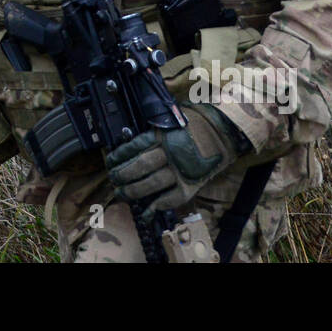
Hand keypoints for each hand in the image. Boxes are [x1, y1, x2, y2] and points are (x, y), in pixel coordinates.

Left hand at [105, 104, 240, 216]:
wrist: (221, 133)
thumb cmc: (193, 125)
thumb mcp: (170, 121)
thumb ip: (153, 131)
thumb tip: (130, 146)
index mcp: (163, 134)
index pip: (135, 146)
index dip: (120, 156)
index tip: (110, 162)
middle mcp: (171, 152)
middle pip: (141, 166)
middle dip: (123, 175)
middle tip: (114, 180)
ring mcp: (181, 169)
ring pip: (152, 183)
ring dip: (134, 191)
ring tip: (122, 194)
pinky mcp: (191, 184)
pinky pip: (171, 198)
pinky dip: (157, 205)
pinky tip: (146, 210)